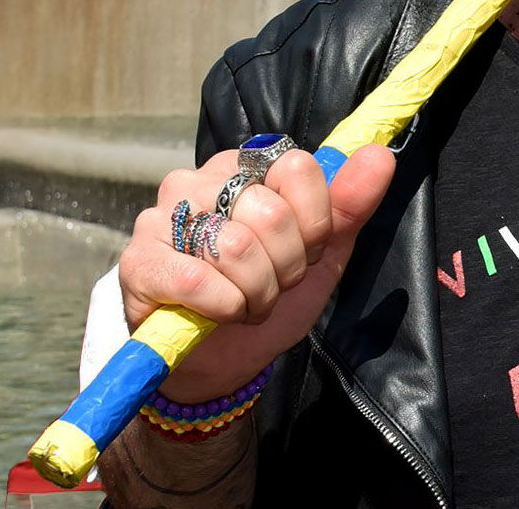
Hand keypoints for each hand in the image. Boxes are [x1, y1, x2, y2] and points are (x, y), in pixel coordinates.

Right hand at [118, 144, 394, 401]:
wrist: (224, 361)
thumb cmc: (271, 293)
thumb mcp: (323, 252)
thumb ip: (350, 203)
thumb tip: (379, 156)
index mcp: (246, 166)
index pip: (297, 167)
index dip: (314, 222)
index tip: (306, 250)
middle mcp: (199, 180)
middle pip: (271, 212)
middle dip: (286, 265)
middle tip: (274, 283)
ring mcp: (161, 217)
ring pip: (237, 246)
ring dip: (257, 291)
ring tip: (249, 301)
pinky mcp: (139, 262)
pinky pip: (197, 279)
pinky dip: (224, 307)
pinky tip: (220, 314)